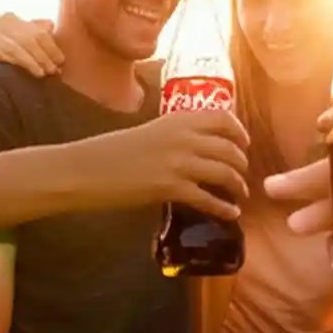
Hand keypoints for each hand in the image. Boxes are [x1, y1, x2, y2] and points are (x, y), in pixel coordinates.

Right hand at [0, 12, 62, 74]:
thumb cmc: (4, 55)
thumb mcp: (20, 40)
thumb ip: (36, 32)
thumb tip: (50, 25)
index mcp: (11, 20)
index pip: (37, 32)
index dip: (51, 47)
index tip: (61, 61)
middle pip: (28, 39)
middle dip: (43, 56)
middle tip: (53, 71)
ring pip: (15, 48)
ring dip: (31, 63)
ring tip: (42, 74)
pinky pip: (1, 56)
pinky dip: (15, 64)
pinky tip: (22, 73)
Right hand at [98, 109, 250, 219]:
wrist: (88, 169)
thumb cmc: (115, 151)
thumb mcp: (152, 131)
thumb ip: (178, 134)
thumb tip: (202, 146)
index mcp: (178, 119)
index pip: (224, 118)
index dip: (240, 132)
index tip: (244, 144)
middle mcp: (184, 137)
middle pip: (230, 148)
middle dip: (242, 164)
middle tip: (242, 174)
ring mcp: (179, 163)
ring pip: (225, 173)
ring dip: (238, 186)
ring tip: (240, 194)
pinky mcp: (171, 188)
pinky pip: (208, 199)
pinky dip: (224, 208)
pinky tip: (230, 214)